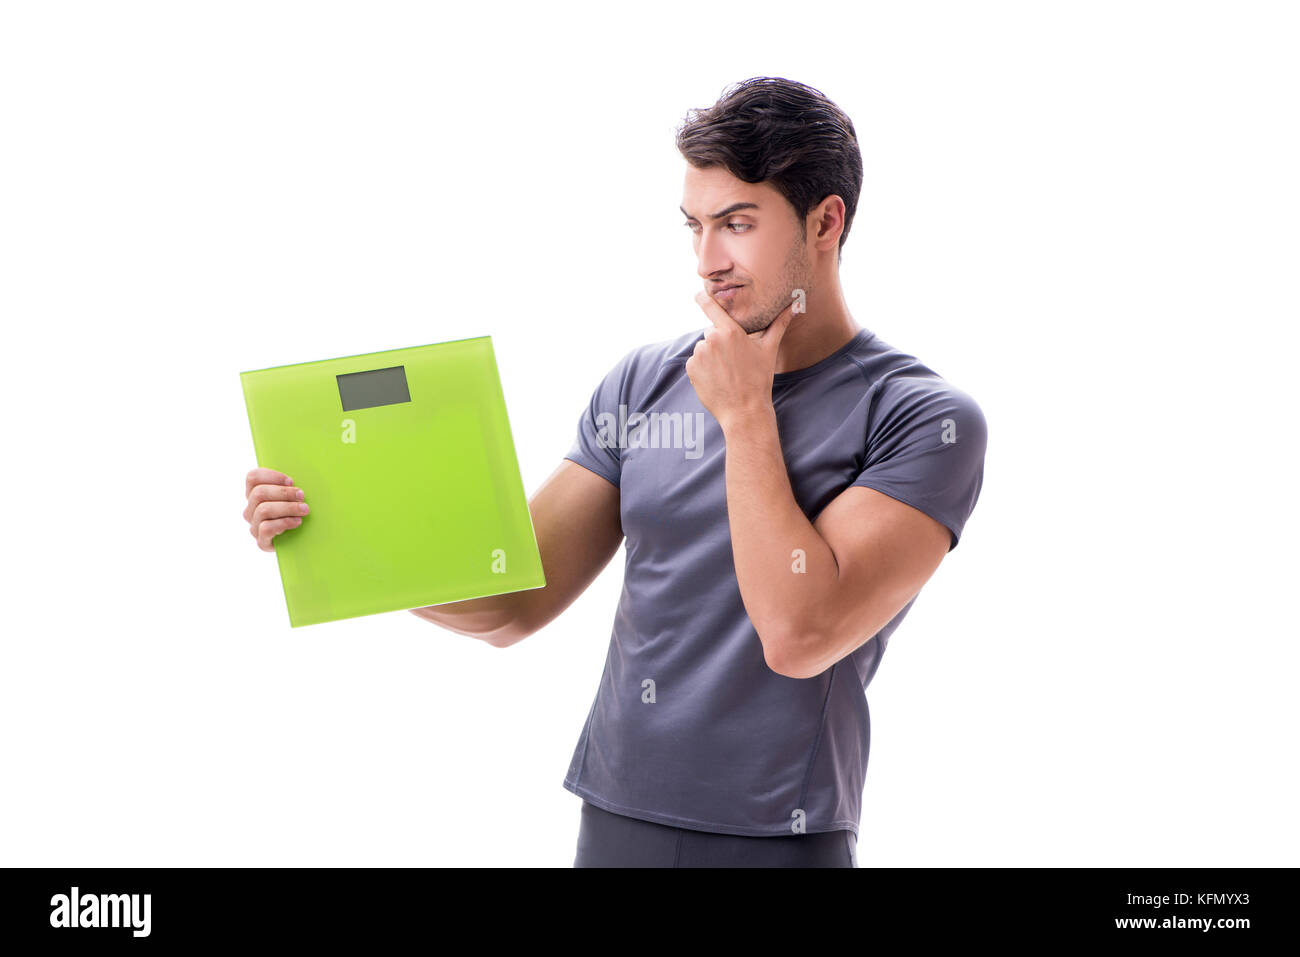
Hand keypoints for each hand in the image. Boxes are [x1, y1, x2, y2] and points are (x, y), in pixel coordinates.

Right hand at [244, 467, 308, 550]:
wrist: (303, 541)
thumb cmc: (299, 512)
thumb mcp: (294, 496)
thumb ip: (291, 485)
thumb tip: (303, 472)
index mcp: (255, 494)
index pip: (252, 477)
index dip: (271, 476)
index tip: (291, 481)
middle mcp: (251, 509)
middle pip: (259, 493)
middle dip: (284, 492)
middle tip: (302, 495)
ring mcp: (254, 526)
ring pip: (263, 510)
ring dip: (287, 507)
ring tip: (304, 510)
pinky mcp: (262, 541)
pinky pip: (266, 528)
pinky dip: (284, 523)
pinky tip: (297, 522)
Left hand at [685, 290, 795, 430]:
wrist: (744, 410)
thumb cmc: (759, 379)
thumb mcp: (769, 349)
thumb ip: (779, 324)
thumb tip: (795, 304)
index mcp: (730, 331)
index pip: (711, 306)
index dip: (703, 298)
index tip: (698, 294)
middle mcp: (712, 339)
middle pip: (711, 332)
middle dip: (720, 342)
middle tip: (734, 361)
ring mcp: (700, 354)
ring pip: (703, 348)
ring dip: (711, 356)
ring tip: (726, 372)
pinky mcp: (691, 368)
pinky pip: (696, 362)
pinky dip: (703, 368)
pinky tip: (717, 379)